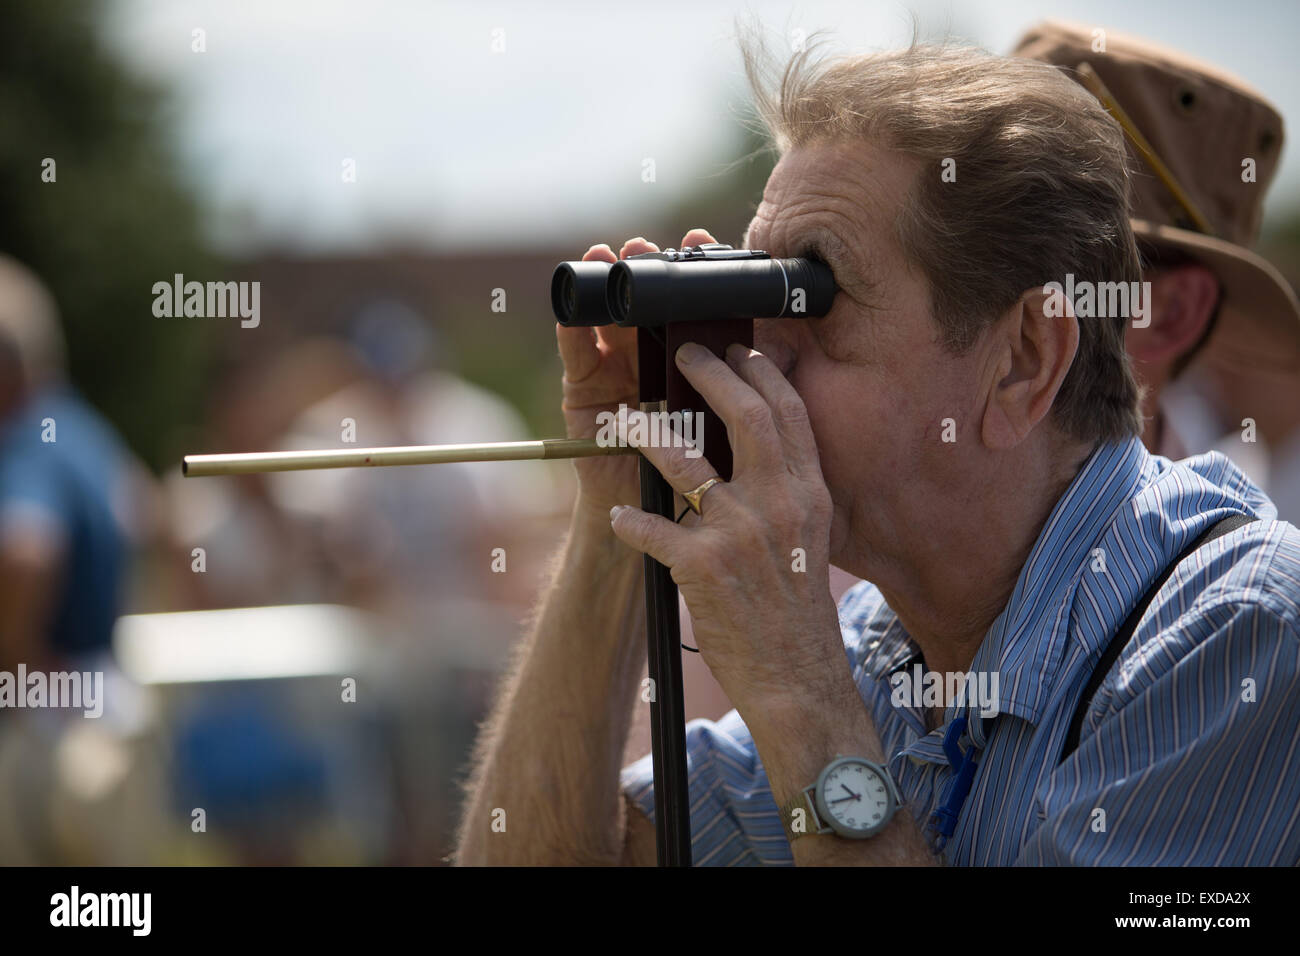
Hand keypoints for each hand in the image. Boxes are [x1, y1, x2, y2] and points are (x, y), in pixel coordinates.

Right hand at [556, 228, 719, 519]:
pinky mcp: (585, 399)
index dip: (696, 277)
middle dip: (647, 272)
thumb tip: (781, 349)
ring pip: (611, 324)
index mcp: (694, 369)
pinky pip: (578, 359)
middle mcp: (653, 365)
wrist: (667, 539)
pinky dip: (572, 332)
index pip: (693, 312)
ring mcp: (617, 378)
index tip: (702, 240)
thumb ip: (745, 395)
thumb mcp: (732, 435)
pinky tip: (571, 310)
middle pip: (648, 309)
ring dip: (605, 289)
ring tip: (604, 256)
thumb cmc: (710, 489)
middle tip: (647, 244)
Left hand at [607, 340, 846, 719]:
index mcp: (807, 494)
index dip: (762, 373)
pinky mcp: (703, 566)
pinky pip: (652, 529)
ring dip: (649, 434)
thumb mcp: (809, 539)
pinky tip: (618, 518)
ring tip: (627, 418)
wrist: (796, 675)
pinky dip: (630, 522)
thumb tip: (758, 449)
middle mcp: (779, 504)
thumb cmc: (795, 608)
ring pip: (685, 462)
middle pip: (744, 415)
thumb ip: (787, 491)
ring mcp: (740, 533)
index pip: (789, 414)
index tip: (741, 349)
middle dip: (711, 374)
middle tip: (685, 354)